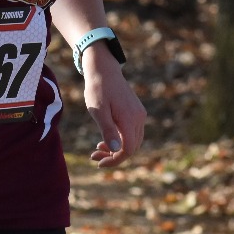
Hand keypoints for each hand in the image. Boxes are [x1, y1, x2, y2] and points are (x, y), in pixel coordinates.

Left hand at [82, 52, 145, 168]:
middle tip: (94, 156)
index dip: (115, 160)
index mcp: (130, 119)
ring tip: (97, 148)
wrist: (104, 70)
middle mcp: (139, 118)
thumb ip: (108, 130)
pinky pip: (132, 133)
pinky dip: (120, 140)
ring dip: (116, 149)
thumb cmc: (98, 89)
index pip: (128, 150)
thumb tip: (115, 150)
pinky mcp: (136, 112)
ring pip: (132, 141)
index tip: (99, 163)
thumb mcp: (98, 111)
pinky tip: (106, 139)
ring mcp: (139, 115)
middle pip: (132, 148)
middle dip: (114, 156)